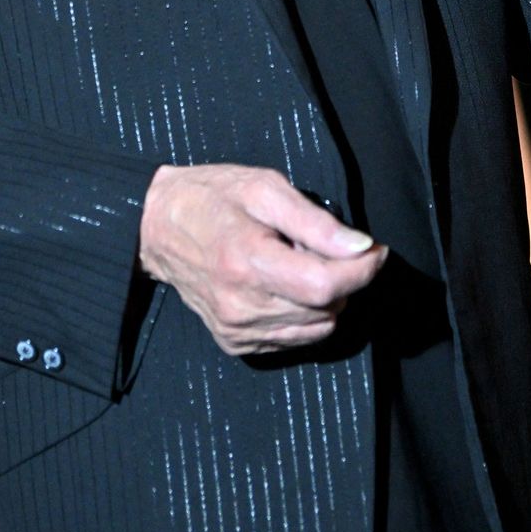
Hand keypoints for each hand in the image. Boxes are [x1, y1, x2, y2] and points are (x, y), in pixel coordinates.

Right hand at [138, 163, 386, 355]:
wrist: (155, 227)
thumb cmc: (212, 198)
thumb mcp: (264, 188)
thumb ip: (315, 221)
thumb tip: (361, 246)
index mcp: (247, 261)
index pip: (325, 286)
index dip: (362, 270)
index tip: (374, 249)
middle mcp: (241, 305)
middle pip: (326, 309)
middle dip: (341, 276)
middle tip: (318, 244)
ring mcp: (236, 329)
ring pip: (316, 328)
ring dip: (323, 297)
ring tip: (296, 261)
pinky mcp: (234, 342)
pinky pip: (294, 339)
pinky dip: (303, 313)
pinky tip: (282, 283)